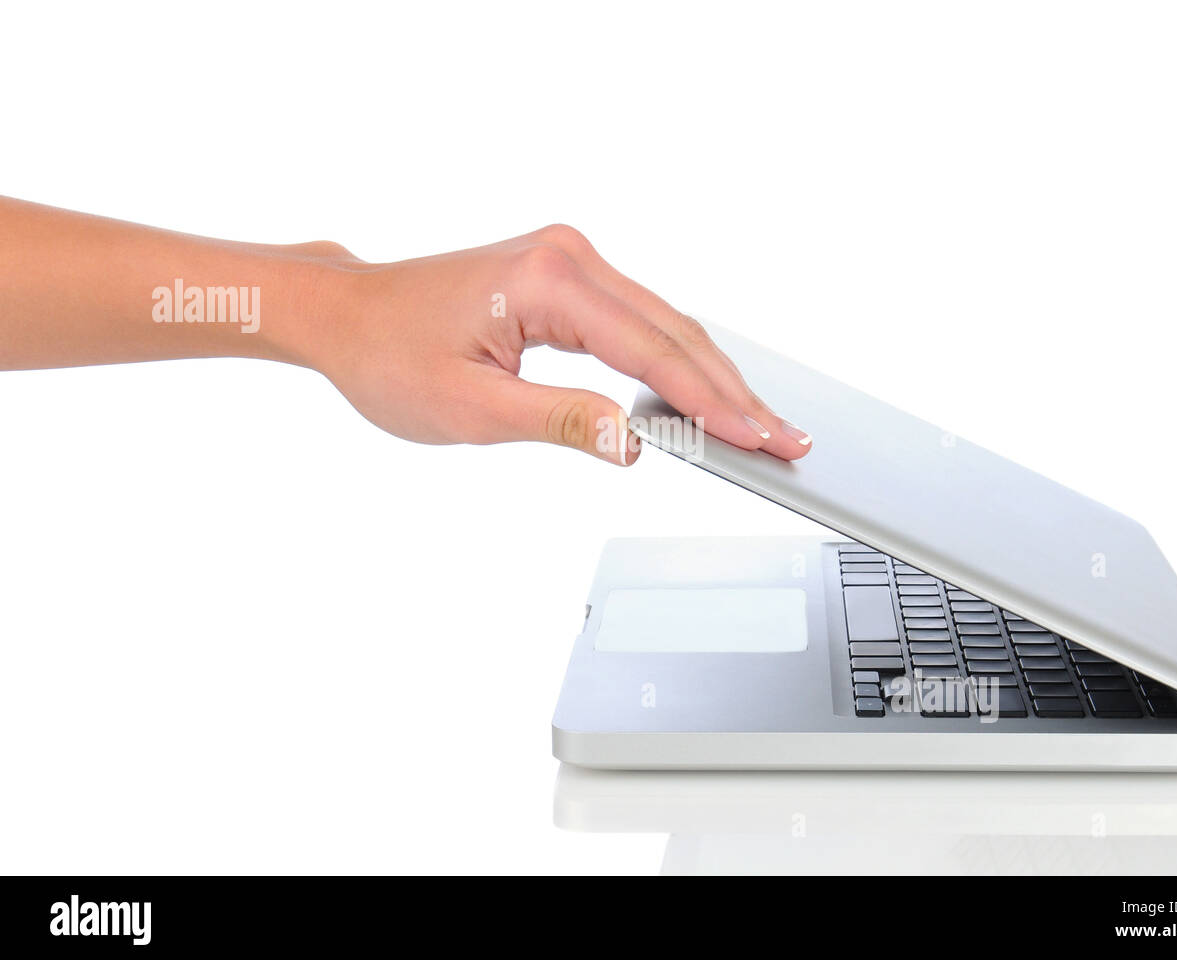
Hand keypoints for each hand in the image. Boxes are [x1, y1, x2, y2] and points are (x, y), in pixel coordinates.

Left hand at [301, 225, 812, 464]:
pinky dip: (677, 362)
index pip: (653, 350)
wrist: (347, 314)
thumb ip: (559, 420)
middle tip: (785, 440)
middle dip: (734, 392)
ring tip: (760, 425)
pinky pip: (640, 322)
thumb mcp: (470, 407)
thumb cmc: (390, 354)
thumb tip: (633, 443)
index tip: (758, 439)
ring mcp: (573, 261)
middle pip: (677, 332)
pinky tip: (706, 394)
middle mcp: (572, 256)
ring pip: (666, 325)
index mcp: (551, 278)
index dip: (711, 403)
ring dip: (713, 378)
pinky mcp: (568, 278)